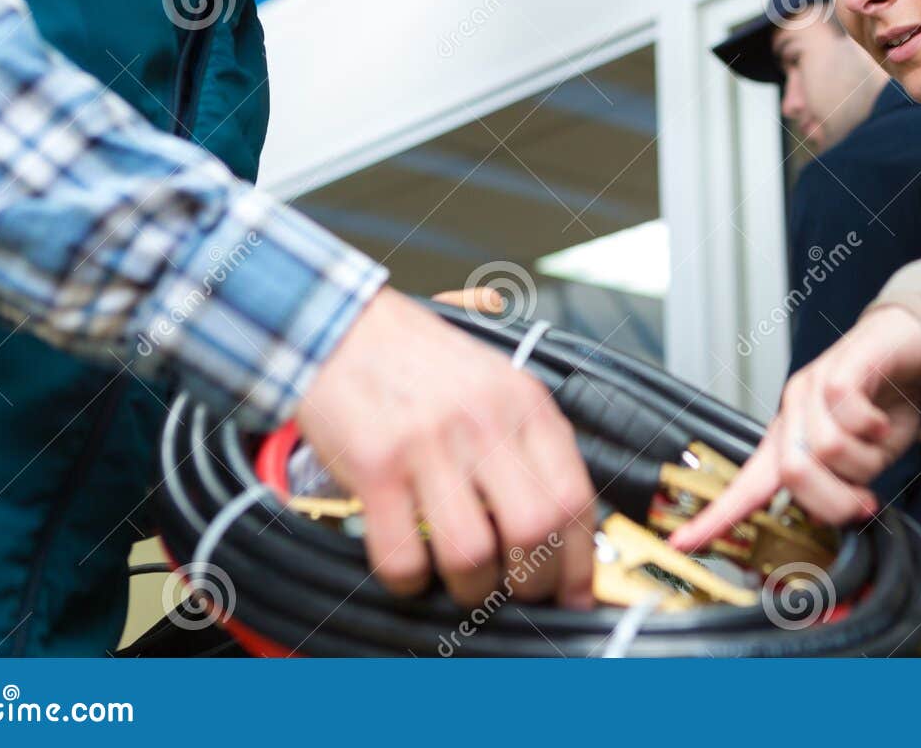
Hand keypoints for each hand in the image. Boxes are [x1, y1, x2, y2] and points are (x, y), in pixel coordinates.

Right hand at [295, 286, 595, 609]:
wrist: (340, 326)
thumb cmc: (418, 359)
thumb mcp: (495, 383)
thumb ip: (528, 444)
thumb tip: (560, 525)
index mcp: (524, 403)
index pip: (575, 497)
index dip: (580, 562)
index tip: (575, 594)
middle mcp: (484, 423)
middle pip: (534, 532)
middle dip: (530, 584)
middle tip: (514, 591)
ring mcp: (428, 446)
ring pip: (472, 555)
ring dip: (470, 588)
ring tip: (460, 578)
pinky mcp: (376, 468)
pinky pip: (402, 556)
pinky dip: (410, 580)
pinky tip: (412, 564)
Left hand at [670, 304, 920, 550]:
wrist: (911, 347)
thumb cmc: (884, 405)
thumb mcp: (861, 458)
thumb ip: (842, 484)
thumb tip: (844, 514)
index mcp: (788, 440)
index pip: (747, 486)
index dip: (716, 516)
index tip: (684, 543)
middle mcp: (792, 412)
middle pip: (792, 472)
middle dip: (836, 498)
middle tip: (865, 500)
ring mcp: (812, 386)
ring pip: (827, 446)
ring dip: (866, 461)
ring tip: (877, 447)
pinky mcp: (841, 365)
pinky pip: (848, 409)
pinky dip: (874, 426)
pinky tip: (882, 420)